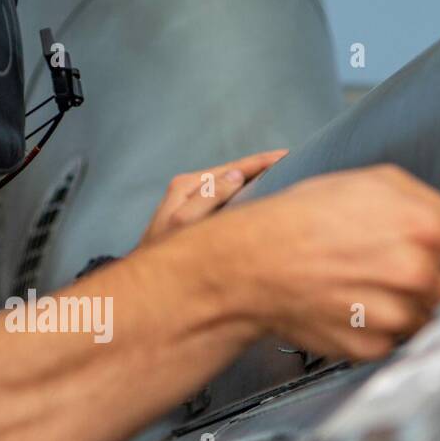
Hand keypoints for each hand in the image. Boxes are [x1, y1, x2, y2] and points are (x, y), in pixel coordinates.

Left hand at [139, 149, 287, 245]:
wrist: (143, 285)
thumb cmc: (161, 256)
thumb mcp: (183, 223)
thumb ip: (208, 198)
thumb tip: (236, 175)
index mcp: (187, 186)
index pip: (233, 168)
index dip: (262, 161)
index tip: (288, 155)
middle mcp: (189, 190)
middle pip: (235, 173)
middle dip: (263, 169)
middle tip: (295, 163)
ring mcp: (191, 203)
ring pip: (232, 187)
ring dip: (256, 182)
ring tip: (284, 177)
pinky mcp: (196, 218)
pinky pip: (228, 202)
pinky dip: (246, 198)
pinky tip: (261, 202)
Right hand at [206, 163, 439, 359]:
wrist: (252, 262)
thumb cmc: (307, 217)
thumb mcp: (377, 183)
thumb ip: (433, 209)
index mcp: (430, 228)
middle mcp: (418, 275)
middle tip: (414, 279)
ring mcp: (394, 315)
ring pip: (431, 323)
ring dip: (415, 312)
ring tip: (376, 288)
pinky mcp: (369, 345)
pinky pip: (396, 342)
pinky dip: (383, 330)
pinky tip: (355, 305)